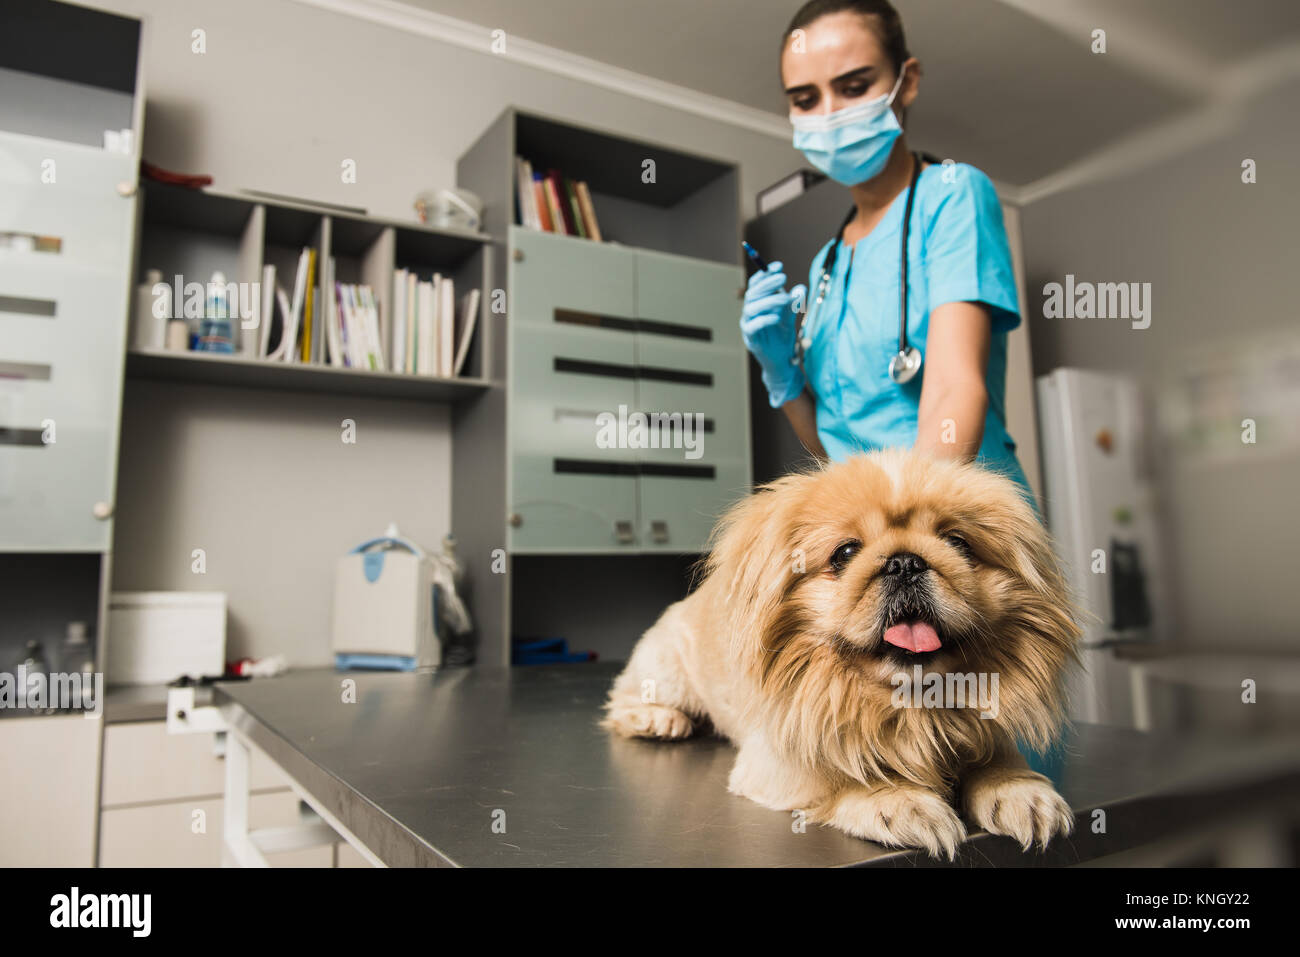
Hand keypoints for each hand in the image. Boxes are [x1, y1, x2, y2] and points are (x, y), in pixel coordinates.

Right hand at [740, 261, 806, 407]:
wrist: (781, 359)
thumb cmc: (782, 335)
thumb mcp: (790, 315)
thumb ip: (794, 303)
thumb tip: (801, 288)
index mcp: (757, 303)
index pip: (756, 284)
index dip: (765, 274)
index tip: (779, 266)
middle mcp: (749, 312)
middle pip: (752, 293)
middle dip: (768, 284)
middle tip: (784, 278)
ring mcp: (748, 325)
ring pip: (751, 308)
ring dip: (768, 300)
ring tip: (785, 298)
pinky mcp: (751, 339)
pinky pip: (753, 327)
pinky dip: (764, 320)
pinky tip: (777, 317)